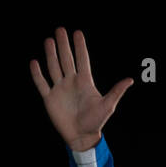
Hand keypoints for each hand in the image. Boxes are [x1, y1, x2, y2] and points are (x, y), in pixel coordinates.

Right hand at [30, 27, 133, 150]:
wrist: (82, 137)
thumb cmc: (96, 122)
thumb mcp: (108, 106)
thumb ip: (116, 91)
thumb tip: (130, 80)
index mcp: (85, 82)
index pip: (82, 60)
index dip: (80, 47)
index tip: (77, 33)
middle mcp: (71, 82)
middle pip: (66, 59)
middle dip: (63, 45)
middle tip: (60, 29)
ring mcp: (60, 89)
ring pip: (54, 67)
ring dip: (51, 54)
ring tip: (49, 40)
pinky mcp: (50, 99)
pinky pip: (42, 84)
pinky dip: (37, 74)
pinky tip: (34, 62)